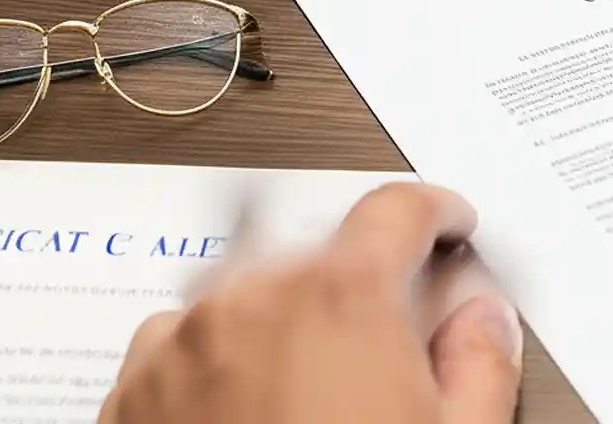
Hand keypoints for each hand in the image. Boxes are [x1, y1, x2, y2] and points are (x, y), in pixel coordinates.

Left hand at [97, 182, 523, 423]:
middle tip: (387, 327)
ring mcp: (181, 345)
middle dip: (358, 272)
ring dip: (281, 306)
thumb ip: (482, 362)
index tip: (447, 224)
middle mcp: (251, 301)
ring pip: (240, 284)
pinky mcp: (130, 396)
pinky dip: (215, 350)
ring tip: (311, 372)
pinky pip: (177, 338)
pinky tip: (244, 404)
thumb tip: (482, 320)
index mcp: (342, 297)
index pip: (398, 208)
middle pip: (316, 242)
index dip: (437, 211)